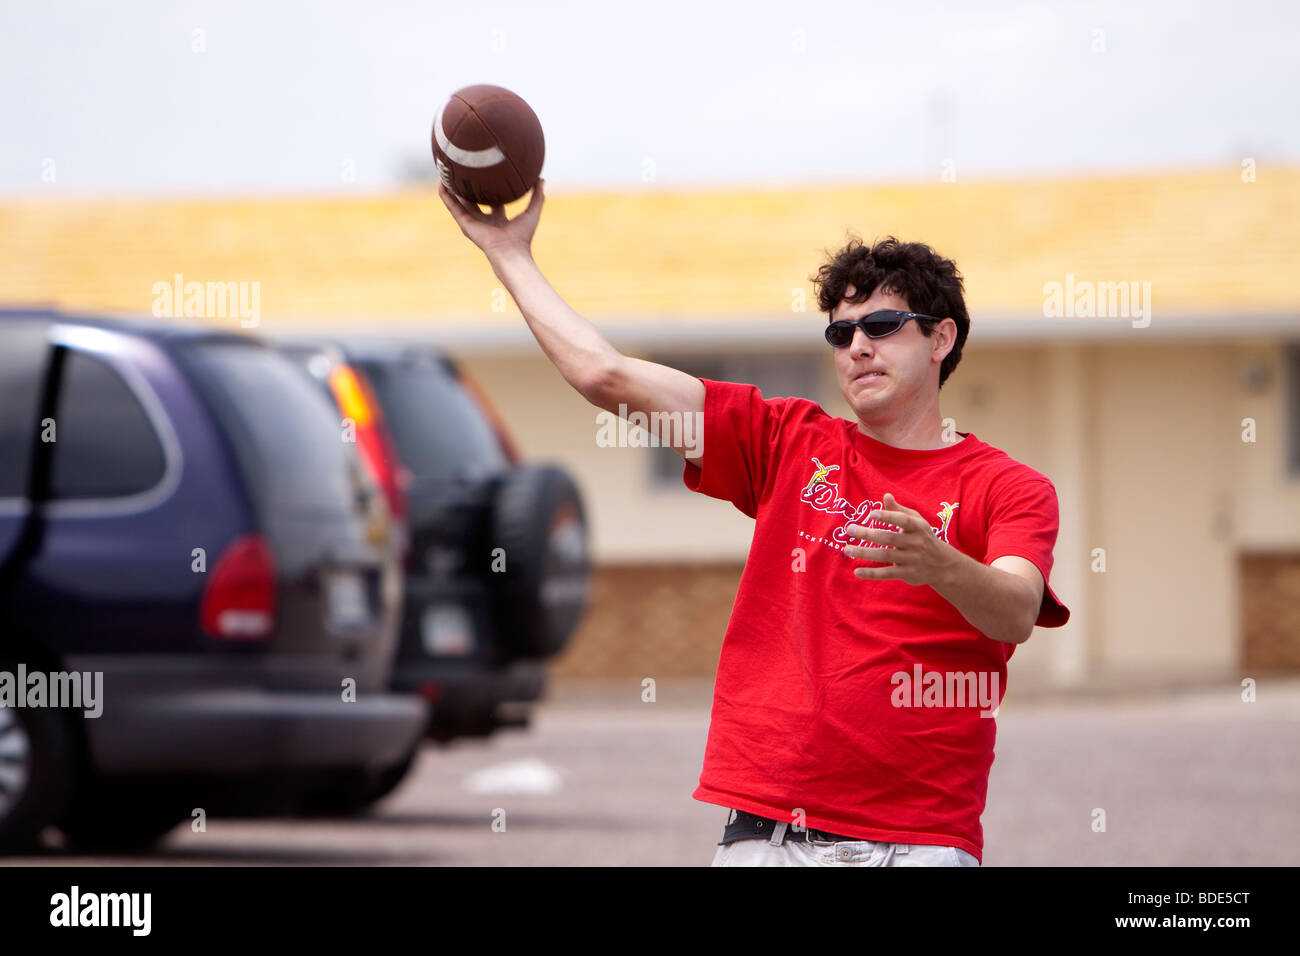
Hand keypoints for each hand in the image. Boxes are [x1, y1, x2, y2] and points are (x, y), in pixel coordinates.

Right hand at [437, 178, 544, 260]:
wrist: (511, 251)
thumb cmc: (522, 236)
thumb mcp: (532, 211)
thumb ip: (537, 196)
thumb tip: (541, 179)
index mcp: (499, 220)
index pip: (493, 202)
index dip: (491, 190)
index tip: (488, 177)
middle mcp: (484, 221)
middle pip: (474, 202)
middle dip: (469, 189)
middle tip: (464, 172)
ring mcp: (473, 223)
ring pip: (459, 203)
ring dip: (452, 189)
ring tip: (446, 173)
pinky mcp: (465, 224)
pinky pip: (453, 207)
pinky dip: (446, 196)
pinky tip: (441, 184)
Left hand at [844, 492, 958, 585]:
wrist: (942, 565)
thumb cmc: (923, 537)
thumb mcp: (916, 522)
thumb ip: (899, 511)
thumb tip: (886, 496)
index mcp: (917, 527)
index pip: (903, 520)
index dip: (888, 516)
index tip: (872, 513)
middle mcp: (915, 543)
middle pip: (889, 538)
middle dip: (868, 533)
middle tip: (849, 529)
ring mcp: (911, 559)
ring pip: (885, 555)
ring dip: (865, 553)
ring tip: (847, 549)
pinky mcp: (906, 573)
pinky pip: (887, 574)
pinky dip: (872, 573)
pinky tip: (857, 571)